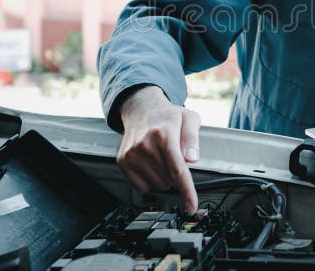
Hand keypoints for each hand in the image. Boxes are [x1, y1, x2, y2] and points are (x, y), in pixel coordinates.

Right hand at [117, 85, 200, 212]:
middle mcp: (145, 145)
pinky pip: (142, 186)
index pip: (178, 170)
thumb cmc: (168, 116)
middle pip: (169, 179)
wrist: (141, 109)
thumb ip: (192, 140)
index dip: (187, 191)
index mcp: (163, 134)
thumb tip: (192, 159)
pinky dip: (151, 180)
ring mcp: (131, 154)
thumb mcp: (189, 119)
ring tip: (162, 156)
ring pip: (157, 184)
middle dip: (177, 173)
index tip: (191, 206)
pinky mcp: (122, 161)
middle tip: (175, 155)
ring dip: (164, 176)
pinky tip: (151, 163)